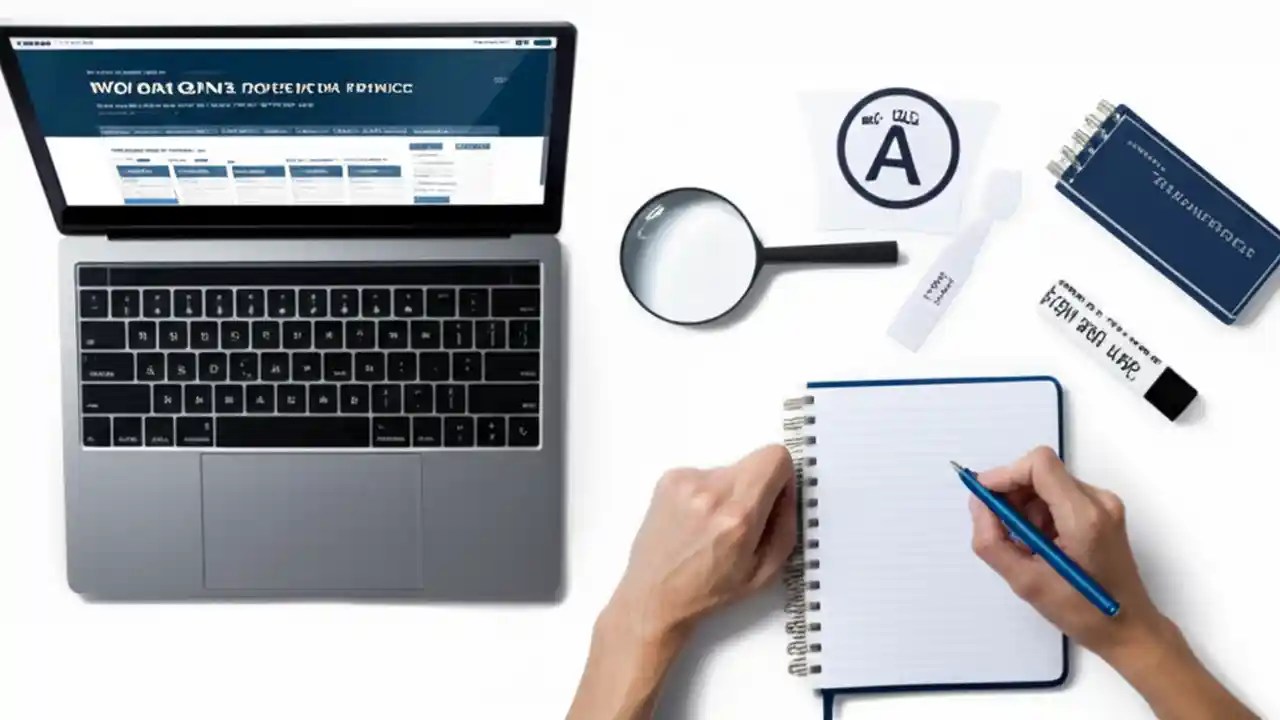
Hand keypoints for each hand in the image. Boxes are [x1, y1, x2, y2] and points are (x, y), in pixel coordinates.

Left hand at [568, 445, 797, 719]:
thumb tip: (787, 491)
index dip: (781, 477)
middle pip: (752, 463)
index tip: (772, 500)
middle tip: (741, 522)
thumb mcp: (765, 572)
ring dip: (728, 493)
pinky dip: (705, 495)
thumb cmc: (711, 591)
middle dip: (755, 488)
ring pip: (727, 471)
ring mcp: (685, 482)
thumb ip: (786, 526)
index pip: (775, 457)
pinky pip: (703, 475)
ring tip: (710, 528)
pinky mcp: (667, 479)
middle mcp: (710, 490)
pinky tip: (693, 523)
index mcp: (739, 515)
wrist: (654, 595)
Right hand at [969, 447, 1258, 719]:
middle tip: (1003, 531)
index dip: (1005, 475)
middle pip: (1042, 472)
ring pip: (1048, 484)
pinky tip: (1043, 546)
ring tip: (1027, 546)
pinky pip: (1060, 497)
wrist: (1129, 630)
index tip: (984, 499)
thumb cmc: (1082, 612)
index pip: (1040, 465)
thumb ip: (992, 540)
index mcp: (1084, 517)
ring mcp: (1105, 505)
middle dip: (1013, 496)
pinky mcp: (1104, 512)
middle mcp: (1099, 501)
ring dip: (1026, 509)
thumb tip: (978, 505)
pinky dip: (1041, 515)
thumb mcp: (1025, 582)